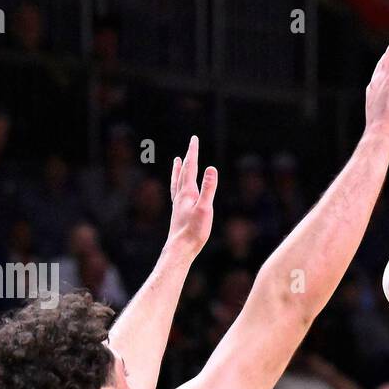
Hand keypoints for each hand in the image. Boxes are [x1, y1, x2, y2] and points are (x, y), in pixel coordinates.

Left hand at [165, 136, 217, 259]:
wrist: (179, 249)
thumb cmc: (193, 231)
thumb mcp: (205, 209)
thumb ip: (209, 188)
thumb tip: (212, 168)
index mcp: (188, 192)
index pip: (191, 167)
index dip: (193, 152)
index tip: (194, 139)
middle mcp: (181, 196)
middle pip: (184, 172)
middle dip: (188, 157)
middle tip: (191, 145)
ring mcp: (178, 205)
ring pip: (177, 182)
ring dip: (178, 170)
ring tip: (177, 162)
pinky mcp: (178, 213)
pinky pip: (176, 193)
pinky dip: (177, 185)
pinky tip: (178, 189)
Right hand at [364, 21, 388, 145]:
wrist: (379, 134)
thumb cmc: (382, 134)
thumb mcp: (383, 120)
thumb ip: (384, 114)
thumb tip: (384, 123)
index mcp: (374, 91)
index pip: (379, 72)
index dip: (385, 60)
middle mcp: (377, 81)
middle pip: (385, 57)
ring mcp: (384, 78)